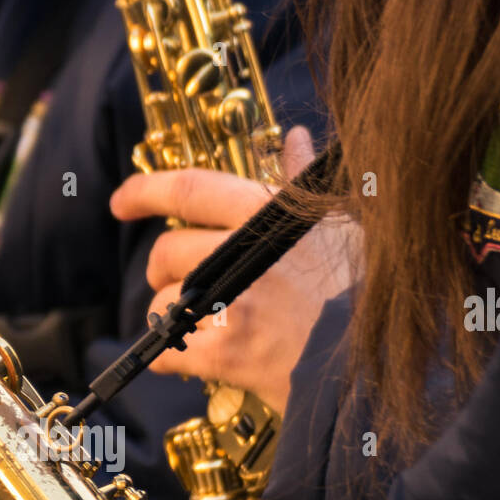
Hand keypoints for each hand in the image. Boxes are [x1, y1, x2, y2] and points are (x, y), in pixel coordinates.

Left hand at [110, 127, 357, 415]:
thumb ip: (305, 180)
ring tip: (199, 326)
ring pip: (163, 304)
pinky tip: (182, 362)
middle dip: (163, 270)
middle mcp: (243, 254)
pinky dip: (168, 359)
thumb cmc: (366, 288)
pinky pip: (168, 352)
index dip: (145, 191)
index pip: (190, 188)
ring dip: (171, 316)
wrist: (379, 358)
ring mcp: (231, 305)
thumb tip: (296, 138)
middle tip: (180, 284)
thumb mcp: (341, 223)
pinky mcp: (226, 353)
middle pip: (167, 252)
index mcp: (267, 216)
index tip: (120, 201)